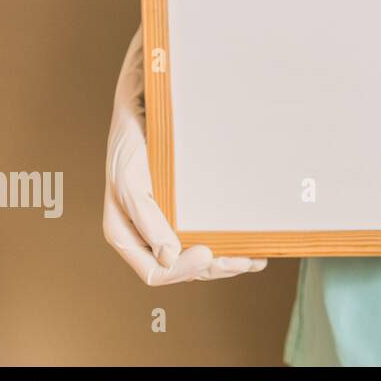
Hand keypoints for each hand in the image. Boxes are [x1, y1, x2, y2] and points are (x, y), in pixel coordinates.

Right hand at [103, 26, 266, 283]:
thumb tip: (168, 258)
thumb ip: (147, 220)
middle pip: (182, 268)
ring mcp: (168, 225)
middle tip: (244, 260)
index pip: (153, 272)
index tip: (208, 254)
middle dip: (213, 269)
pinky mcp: (185, 211)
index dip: (182, 271)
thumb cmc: (131, 142)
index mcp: (126, 235)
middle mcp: (147, 236)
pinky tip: (251, 246)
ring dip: (226, 262)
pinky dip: (228, 245)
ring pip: (198, 258)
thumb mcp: (131, 180)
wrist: (144, 108)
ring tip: (254, 259)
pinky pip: (206, 236)